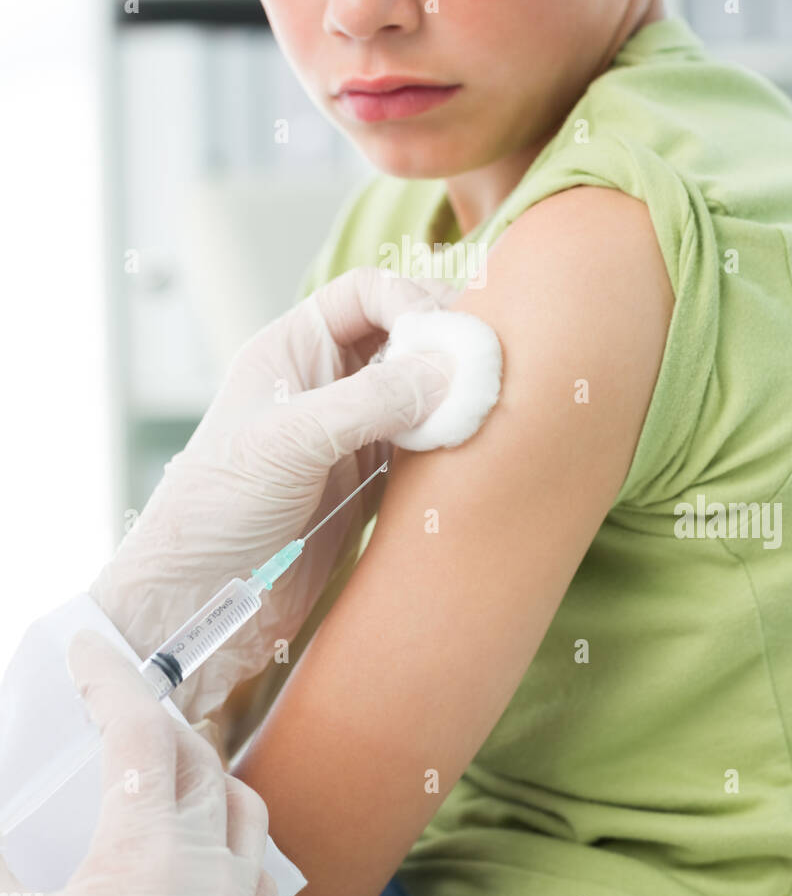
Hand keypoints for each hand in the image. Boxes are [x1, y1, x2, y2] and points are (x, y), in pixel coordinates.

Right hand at [0, 631, 281, 895]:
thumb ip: (9, 862)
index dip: (112, 681)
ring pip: (243, 810)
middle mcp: (207, 869)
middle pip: (197, 759)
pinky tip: (206, 856)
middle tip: (120, 719)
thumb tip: (7, 828)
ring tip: (169, 782)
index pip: (137, 732)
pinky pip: (260, 870)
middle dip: (157, 726)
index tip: (90, 651)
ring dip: (207, 782)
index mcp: (143, 854)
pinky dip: (233, 846)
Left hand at [89, 267, 456, 727]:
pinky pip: (424, 446)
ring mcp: (350, 432)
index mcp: (292, 349)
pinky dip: (450, 443)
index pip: (366, 294)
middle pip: (402, 336)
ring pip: (420, 392)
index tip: (446, 338)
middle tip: (485, 365)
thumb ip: (370, 401)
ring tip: (486, 406)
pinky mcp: (369, 482)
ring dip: (453, 396)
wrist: (200, 601)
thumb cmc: (215, 507)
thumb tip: (449, 370)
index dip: (410, 302)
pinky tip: (471, 450)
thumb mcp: (288, 441)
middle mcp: (325, 382)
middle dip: (444, 343)